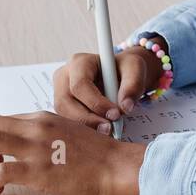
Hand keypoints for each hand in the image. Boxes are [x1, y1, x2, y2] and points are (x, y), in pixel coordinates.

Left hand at [0, 111, 146, 194]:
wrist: (117, 166)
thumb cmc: (98, 154)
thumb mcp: (69, 131)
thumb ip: (46, 132)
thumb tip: (26, 143)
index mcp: (42, 118)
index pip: (0, 118)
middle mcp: (36, 128)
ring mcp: (36, 149)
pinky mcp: (38, 172)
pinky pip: (0, 173)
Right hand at [53, 42, 168, 133]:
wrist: (120, 73)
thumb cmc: (124, 68)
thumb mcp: (135, 68)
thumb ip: (133, 84)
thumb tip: (125, 107)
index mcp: (79, 62)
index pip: (80, 85)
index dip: (96, 103)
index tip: (115, 114)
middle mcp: (64, 76)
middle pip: (65, 103)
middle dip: (88, 120)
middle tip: (109, 129)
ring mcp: (60, 92)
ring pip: (64, 115)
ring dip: (85, 127)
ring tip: (107, 131)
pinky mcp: (64, 106)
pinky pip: (68, 121)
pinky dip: (84, 129)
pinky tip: (100, 131)